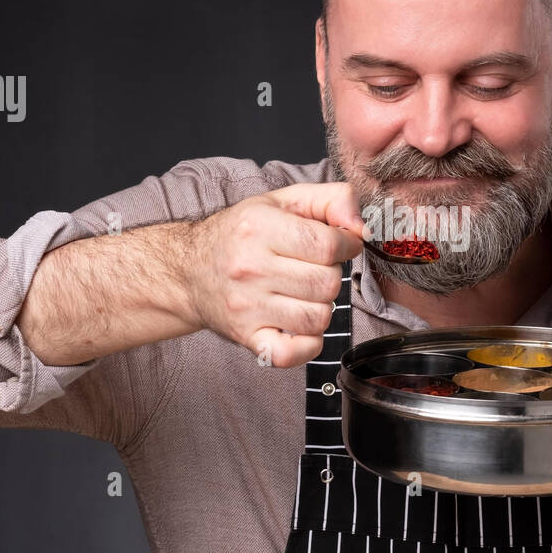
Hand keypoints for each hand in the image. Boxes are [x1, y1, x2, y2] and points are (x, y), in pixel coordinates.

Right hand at [189, 182, 367, 367]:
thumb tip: (362, 227)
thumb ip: (332, 199)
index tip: (341, 246)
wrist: (189, 270)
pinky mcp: (247, 336)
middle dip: (331, 275)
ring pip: (318, 317)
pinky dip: (308, 345)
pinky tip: (302, 327)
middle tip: (314, 269)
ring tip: (304, 294)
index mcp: (260, 227)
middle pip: (327, 283)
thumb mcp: (283, 201)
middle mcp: (250, 267)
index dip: (347, 246)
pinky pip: (292, 354)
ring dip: (321, 307)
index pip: (327, 245)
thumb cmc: (241, 234)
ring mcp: (247, 306)